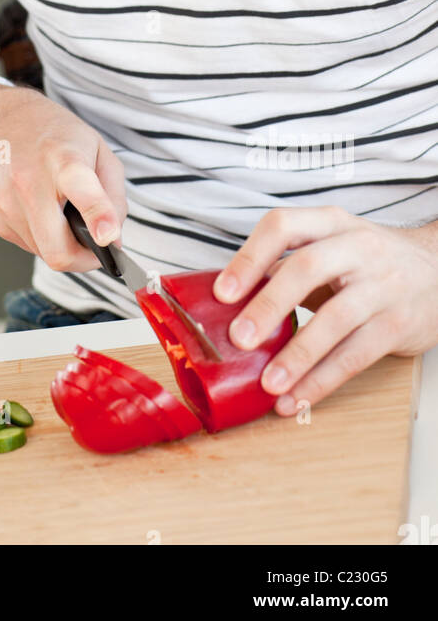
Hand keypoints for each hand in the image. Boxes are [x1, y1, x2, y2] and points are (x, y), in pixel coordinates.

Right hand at [0, 85, 127, 271]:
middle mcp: (28, 183)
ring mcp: (7, 205)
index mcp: (61, 158)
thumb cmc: (49, 132)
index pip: (81, 191)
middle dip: (84, 258)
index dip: (98, 216)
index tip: (109, 237)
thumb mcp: (97, 148)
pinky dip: (44, 238)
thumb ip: (113, 195)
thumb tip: (114, 238)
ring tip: (65, 214)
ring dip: (63, 246)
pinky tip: (43, 212)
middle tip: (97, 245)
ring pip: (45, 254)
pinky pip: (29, 246)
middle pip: (59, 250)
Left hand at [211, 206, 437, 414]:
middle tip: (239, 338)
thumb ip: (286, 266)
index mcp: (330, 223)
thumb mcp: (331, 246)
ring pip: (335, 319)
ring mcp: (381, 285)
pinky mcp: (397, 324)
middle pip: (307, 269)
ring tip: (268, 383)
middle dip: (268, 305)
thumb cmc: (369, 261)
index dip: (249, 257)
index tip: (223, 292)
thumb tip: (228, 301)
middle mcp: (357, 247)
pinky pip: (356, 355)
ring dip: (297, 355)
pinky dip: (322, 380)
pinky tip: (298, 397)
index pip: (283, 226)